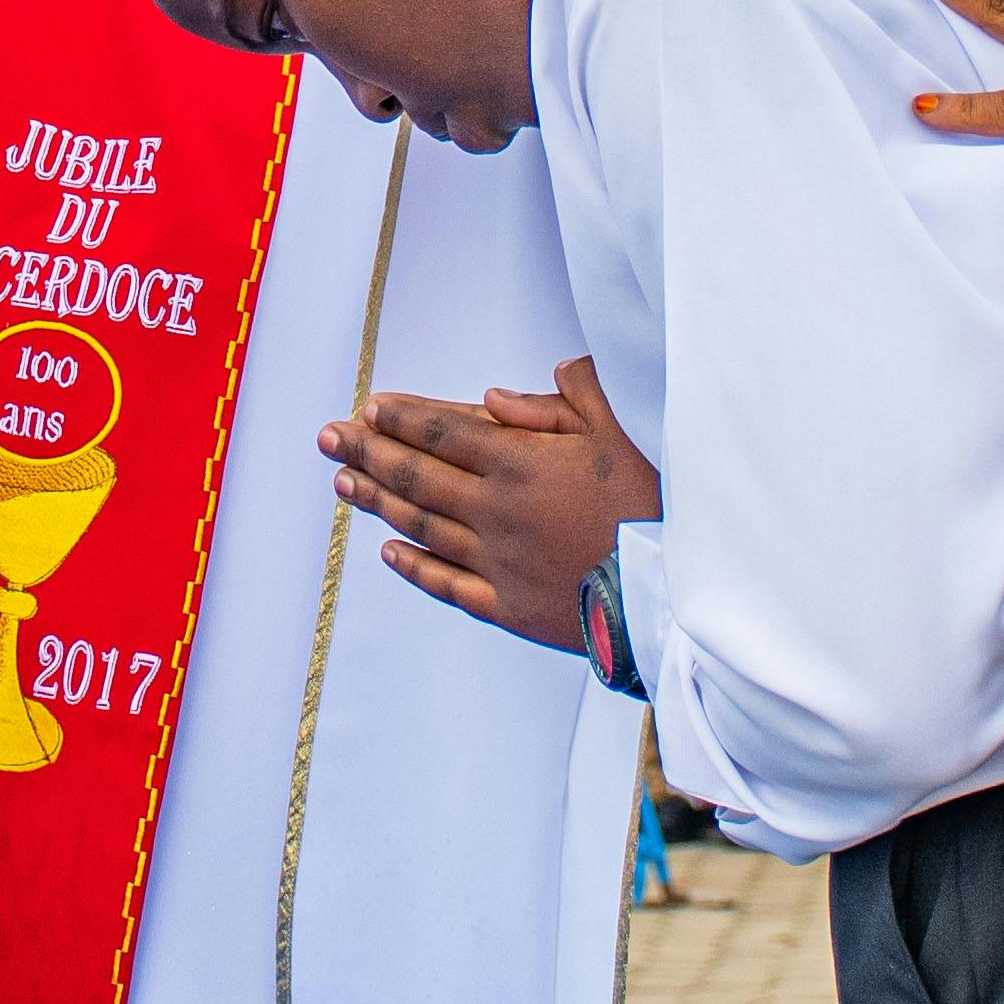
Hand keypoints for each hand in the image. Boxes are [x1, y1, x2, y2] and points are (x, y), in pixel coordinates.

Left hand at [320, 359, 664, 651]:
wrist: (676, 591)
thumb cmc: (657, 500)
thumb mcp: (621, 428)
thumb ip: (563, 399)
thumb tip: (493, 397)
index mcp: (521, 462)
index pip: (445, 433)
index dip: (402, 418)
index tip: (369, 406)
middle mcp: (496, 511)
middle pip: (418, 476)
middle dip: (368, 451)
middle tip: (328, 437)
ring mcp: (499, 562)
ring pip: (423, 527)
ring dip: (377, 502)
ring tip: (342, 482)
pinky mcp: (511, 607)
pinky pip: (449, 584)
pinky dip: (414, 567)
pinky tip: (388, 552)